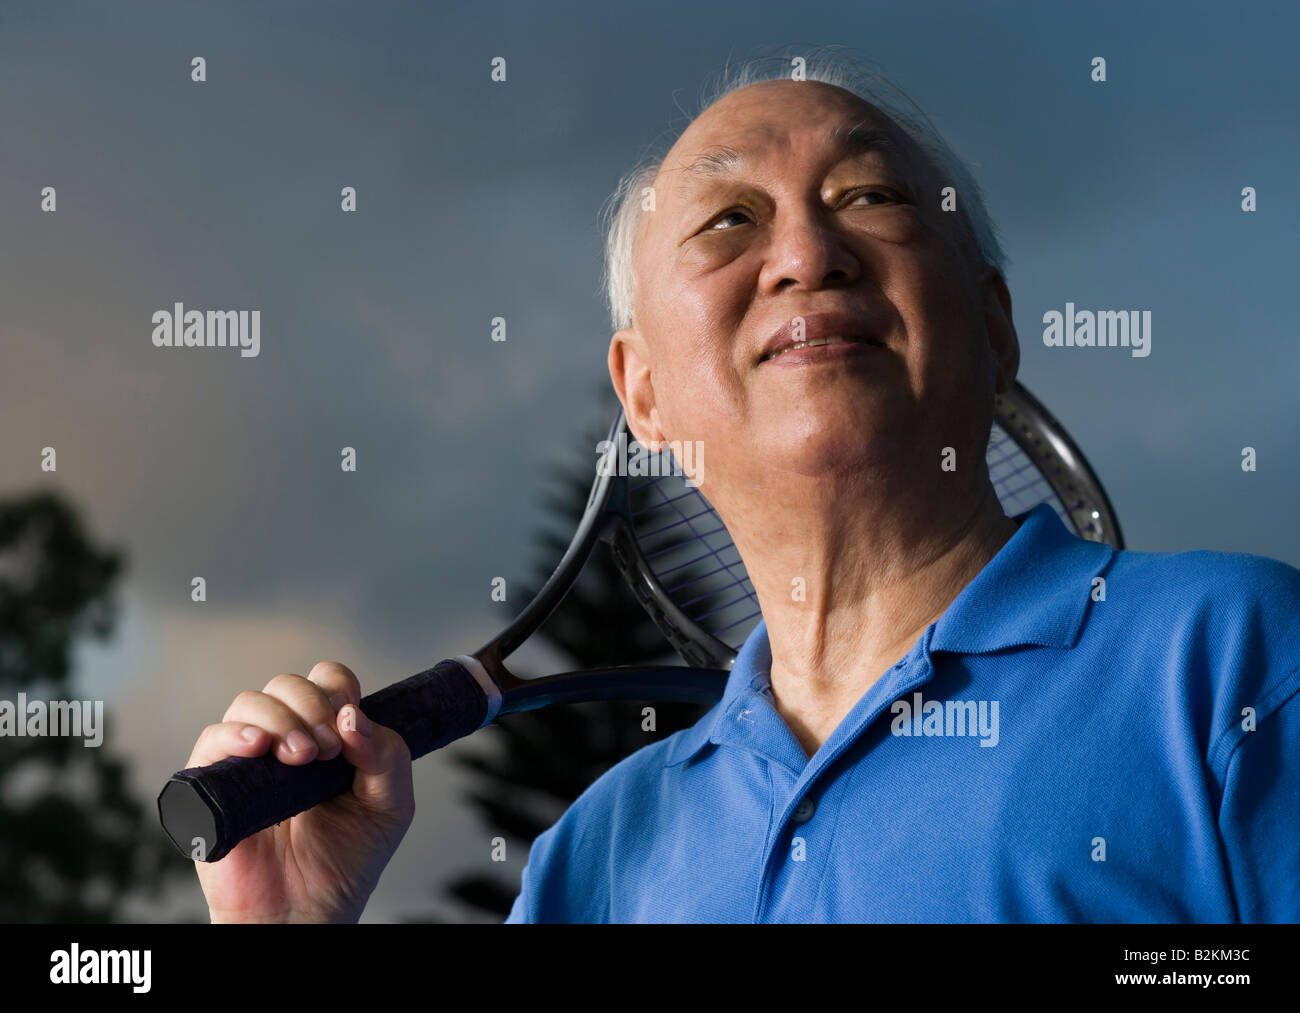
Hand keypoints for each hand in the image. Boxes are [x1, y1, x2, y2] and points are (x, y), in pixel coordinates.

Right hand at [187, 661, 413, 921]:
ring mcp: (247, 759)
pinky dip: (234, 734)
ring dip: (281, 719)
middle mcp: (283, 738)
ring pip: (249, 703)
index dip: (338, 689)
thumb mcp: (390, 804)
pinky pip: (212, 739)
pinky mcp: (213, 784)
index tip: (349, 727)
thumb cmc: (346, 860)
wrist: (306, 911)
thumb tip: (354, 717)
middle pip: (287, 685)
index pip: (326, 681)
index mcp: (326, 734)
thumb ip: (388, 756)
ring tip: (302, 758)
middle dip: (312, 706)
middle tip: (328, 750)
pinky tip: (258, 748)